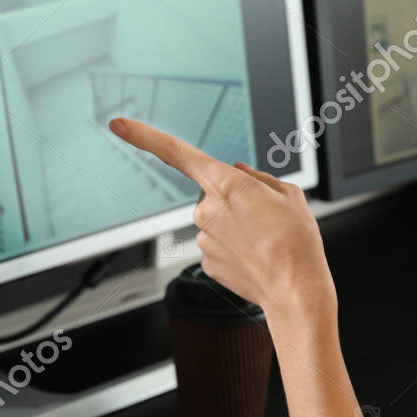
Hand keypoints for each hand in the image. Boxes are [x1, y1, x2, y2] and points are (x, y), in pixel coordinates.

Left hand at [108, 117, 334, 316]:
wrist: (296, 291)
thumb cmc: (296, 242)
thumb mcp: (289, 194)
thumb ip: (258, 178)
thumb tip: (240, 174)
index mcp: (227, 183)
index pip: (177, 153)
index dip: (144, 137)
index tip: (119, 125)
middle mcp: (207, 209)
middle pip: (213, 193)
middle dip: (235, 200)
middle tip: (266, 218)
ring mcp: (204, 238)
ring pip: (217, 221)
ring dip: (238, 226)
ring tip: (267, 241)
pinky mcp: (206, 262)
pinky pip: (219, 245)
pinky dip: (236, 249)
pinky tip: (256, 257)